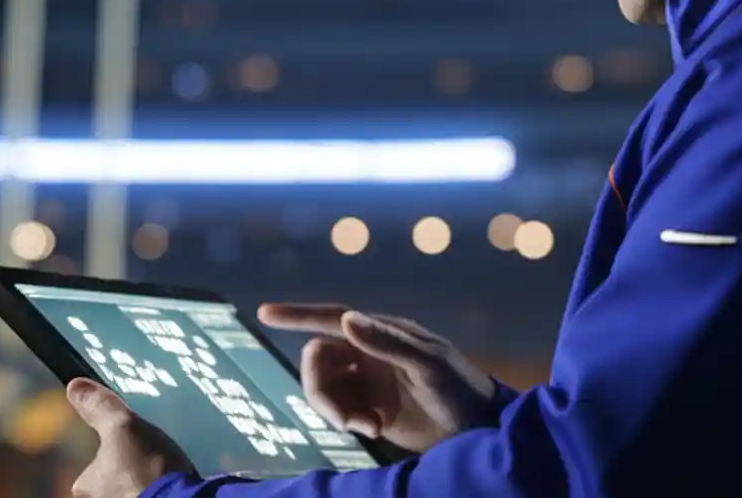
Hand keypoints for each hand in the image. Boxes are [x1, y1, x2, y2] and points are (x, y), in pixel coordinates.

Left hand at [66, 378, 194, 497]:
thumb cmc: (143, 469)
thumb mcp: (122, 428)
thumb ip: (101, 408)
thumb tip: (74, 386)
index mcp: (85, 486)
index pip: (89, 472)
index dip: (110, 458)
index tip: (131, 451)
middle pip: (109, 485)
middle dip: (126, 474)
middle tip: (150, 461)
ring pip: (129, 492)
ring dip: (143, 484)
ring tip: (165, 472)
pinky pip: (148, 495)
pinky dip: (157, 490)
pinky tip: (172, 484)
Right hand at [257, 303, 496, 452]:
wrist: (478, 430)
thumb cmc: (460, 389)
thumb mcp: (428, 364)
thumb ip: (387, 343)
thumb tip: (346, 319)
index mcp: (383, 333)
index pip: (333, 317)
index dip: (298, 315)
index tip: (263, 312)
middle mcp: (370, 352)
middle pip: (318, 359)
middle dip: (320, 390)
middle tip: (346, 420)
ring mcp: (368, 380)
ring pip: (323, 386)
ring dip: (332, 409)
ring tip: (364, 427)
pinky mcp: (369, 407)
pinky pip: (336, 408)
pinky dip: (345, 420)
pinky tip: (373, 429)